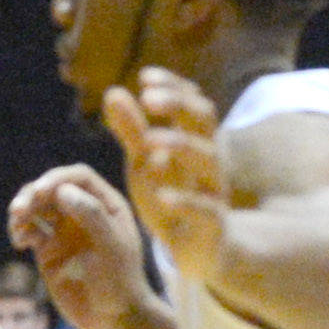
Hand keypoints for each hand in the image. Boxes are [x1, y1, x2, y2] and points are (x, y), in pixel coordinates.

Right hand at [7, 162, 150, 328]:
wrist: (113, 317)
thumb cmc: (120, 281)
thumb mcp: (111, 246)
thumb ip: (91, 215)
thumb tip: (63, 191)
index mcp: (106, 205)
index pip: (78, 177)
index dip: (57, 178)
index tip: (40, 191)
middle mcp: (83, 213)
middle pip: (52, 189)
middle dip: (32, 195)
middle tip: (19, 210)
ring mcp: (64, 231)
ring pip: (37, 208)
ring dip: (22, 210)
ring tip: (16, 225)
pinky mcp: (49, 251)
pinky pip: (29, 231)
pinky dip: (20, 231)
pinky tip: (20, 242)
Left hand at [102, 68, 229, 284]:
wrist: (198, 251)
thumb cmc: (171, 199)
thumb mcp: (146, 164)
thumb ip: (131, 131)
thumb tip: (113, 92)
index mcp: (195, 140)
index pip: (191, 102)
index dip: (172, 87)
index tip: (145, 77)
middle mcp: (210, 159)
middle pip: (205, 121)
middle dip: (179, 106)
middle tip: (149, 98)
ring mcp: (215, 190)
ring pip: (209, 160)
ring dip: (180, 146)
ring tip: (150, 141)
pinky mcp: (214, 224)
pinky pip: (205, 209)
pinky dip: (185, 201)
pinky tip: (163, 196)